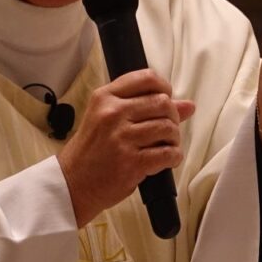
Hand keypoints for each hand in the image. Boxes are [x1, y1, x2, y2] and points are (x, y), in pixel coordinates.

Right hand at [58, 69, 197, 226]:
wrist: (73, 183)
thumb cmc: (91, 151)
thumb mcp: (106, 119)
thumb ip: (143, 107)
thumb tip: (187, 105)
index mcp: (105, 98)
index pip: (147, 78)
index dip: (165, 88)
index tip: (167, 100)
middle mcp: (113, 114)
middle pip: (163, 103)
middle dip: (172, 117)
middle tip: (166, 129)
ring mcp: (122, 138)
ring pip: (168, 128)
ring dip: (173, 139)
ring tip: (164, 146)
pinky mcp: (132, 162)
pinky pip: (168, 153)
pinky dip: (173, 157)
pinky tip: (166, 159)